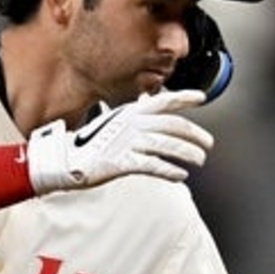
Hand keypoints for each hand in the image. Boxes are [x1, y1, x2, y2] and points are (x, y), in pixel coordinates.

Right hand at [25, 89, 212, 193]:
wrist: (66, 160)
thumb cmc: (91, 143)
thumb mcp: (113, 120)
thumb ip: (134, 113)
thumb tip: (148, 100)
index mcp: (131, 111)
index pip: (163, 100)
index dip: (184, 97)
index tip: (201, 98)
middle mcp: (132, 123)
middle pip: (173, 125)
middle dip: (195, 135)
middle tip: (207, 144)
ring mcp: (128, 142)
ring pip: (168, 146)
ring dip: (188, 153)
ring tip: (199, 160)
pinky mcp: (123, 162)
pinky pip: (153, 165)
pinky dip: (170, 170)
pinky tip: (180, 175)